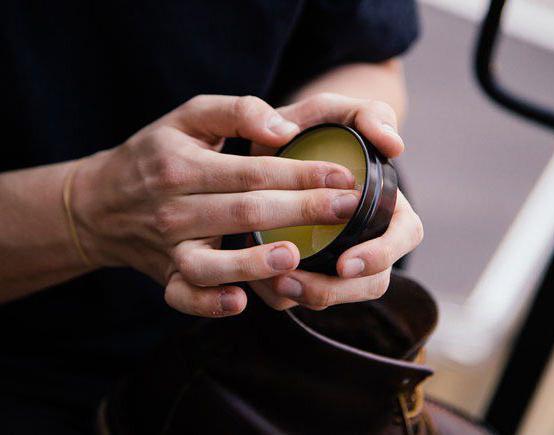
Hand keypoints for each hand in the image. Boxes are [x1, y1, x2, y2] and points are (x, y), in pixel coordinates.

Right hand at [73, 95, 358, 316]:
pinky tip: (240, 303)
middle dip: (301, 211)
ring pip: (212, 262)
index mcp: (183, 167)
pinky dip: (208, 303)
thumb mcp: (187, 117)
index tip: (344, 176)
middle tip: (347, 210)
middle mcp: (174, 210)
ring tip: (297, 257)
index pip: (253, 171)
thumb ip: (236, 111)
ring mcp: (168, 248)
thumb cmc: (155, 154)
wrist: (99, 202)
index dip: (301, 173)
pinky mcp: (165, 276)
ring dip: (254, 263)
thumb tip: (285, 130)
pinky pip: (183, 296)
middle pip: (245, 213)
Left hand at [249, 93, 422, 309]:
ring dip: (310, 296)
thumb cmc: (310, 125)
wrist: (274, 141)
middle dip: (339, 291)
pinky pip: (304, 294)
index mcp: (384, 201)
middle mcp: (366, 233)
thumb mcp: (334, 110)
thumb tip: (395, 144)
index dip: (381, 254)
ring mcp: (338, 252)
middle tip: (296, 283)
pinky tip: (261, 280)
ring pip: (338, 294)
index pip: (403, 235)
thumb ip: (368, 113)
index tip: (346, 263)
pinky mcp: (309, 265)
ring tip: (275, 283)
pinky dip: (284, 294)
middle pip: (372, 281)